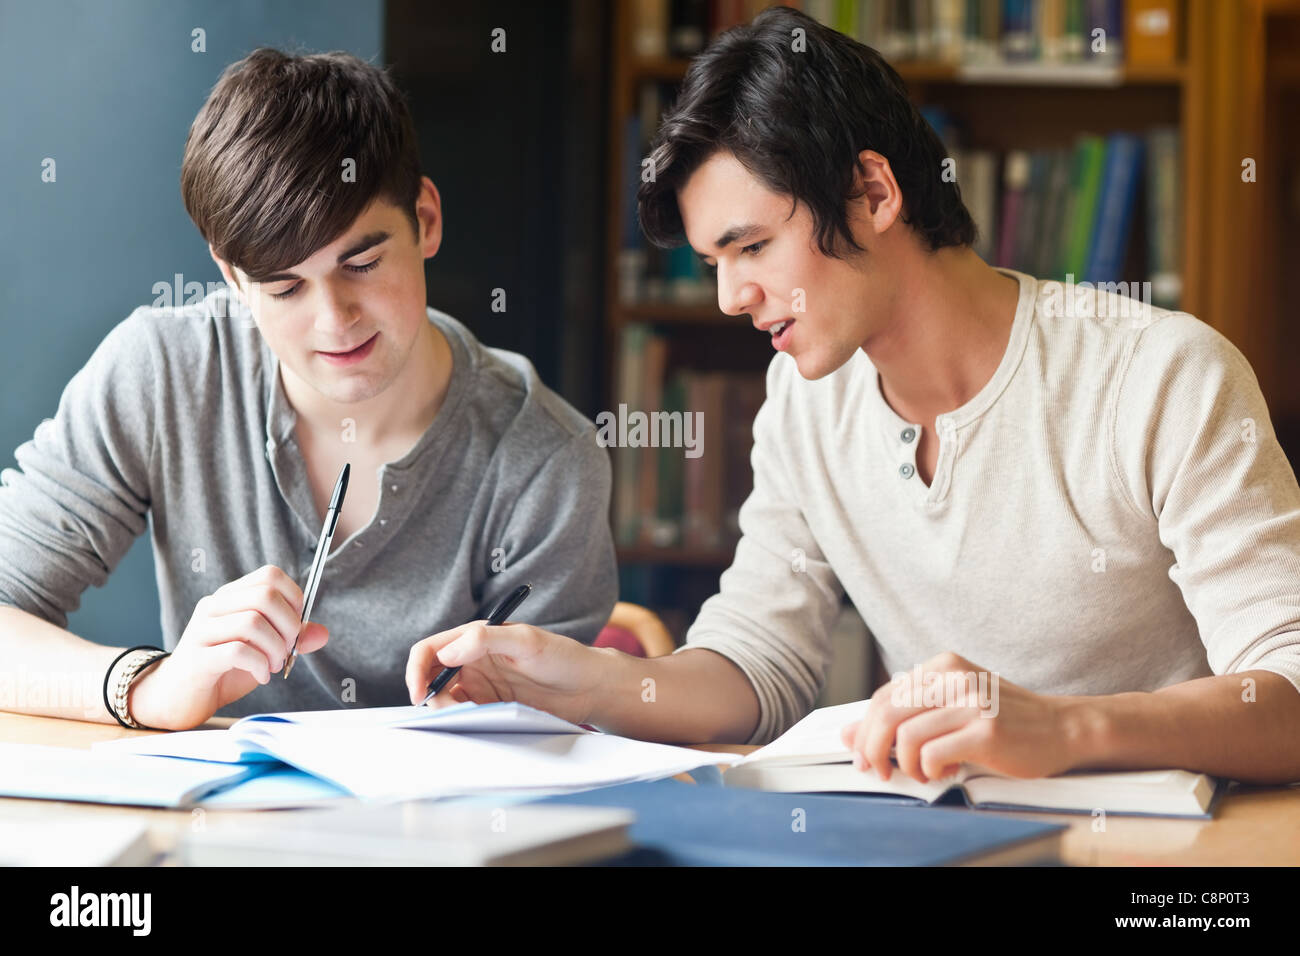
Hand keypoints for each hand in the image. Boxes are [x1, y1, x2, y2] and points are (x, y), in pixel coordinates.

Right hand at [129, 564, 329, 730]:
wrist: (177, 698)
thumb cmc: (222, 670)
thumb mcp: (263, 651)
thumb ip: (290, 640)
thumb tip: (322, 633)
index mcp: (231, 597)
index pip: (269, 575)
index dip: (294, 598)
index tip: (296, 626)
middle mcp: (214, 607)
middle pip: (264, 595)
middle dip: (288, 626)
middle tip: (287, 650)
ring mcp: (202, 630)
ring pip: (252, 622)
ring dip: (275, 648)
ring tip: (274, 665)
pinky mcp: (197, 658)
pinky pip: (237, 651)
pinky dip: (259, 665)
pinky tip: (261, 676)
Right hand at [405, 621, 608, 726]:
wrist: (589, 688)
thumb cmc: (563, 657)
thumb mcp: (527, 642)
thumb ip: (485, 640)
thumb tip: (446, 653)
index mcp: (475, 637)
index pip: (430, 650)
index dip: (417, 670)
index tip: (419, 694)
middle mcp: (472, 659)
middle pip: (430, 676)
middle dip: (429, 694)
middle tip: (446, 712)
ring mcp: (481, 684)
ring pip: (444, 698)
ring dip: (445, 710)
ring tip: (468, 717)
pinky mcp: (490, 706)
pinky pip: (462, 714)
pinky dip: (460, 721)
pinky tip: (477, 722)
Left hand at [839, 652, 1085, 782]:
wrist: (1062, 728)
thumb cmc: (1004, 719)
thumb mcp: (952, 705)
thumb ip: (905, 715)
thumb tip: (850, 734)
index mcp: (942, 665)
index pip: (884, 696)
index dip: (865, 729)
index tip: (862, 754)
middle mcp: (954, 676)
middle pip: (886, 713)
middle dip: (872, 749)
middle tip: (879, 770)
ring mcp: (972, 701)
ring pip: (905, 736)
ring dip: (906, 764)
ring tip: (924, 771)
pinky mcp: (987, 730)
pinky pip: (931, 753)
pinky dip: (929, 769)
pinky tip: (946, 770)